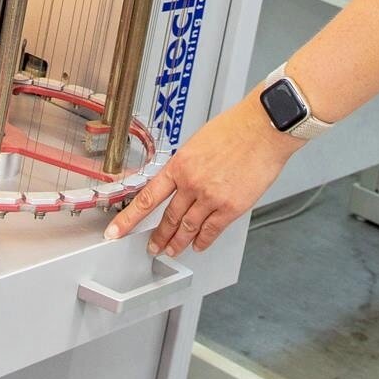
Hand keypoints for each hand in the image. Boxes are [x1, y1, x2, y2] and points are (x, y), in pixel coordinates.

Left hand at [102, 96, 303, 256]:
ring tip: (172, 250)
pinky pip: (212, 230)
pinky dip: (203, 240)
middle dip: (158, 237)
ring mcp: (211, 197)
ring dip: (178, 242)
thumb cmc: (236, 128)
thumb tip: (181, 180)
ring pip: (187, 228)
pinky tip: (198, 244)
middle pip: (168, 218)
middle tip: (152, 246)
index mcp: (179, 164)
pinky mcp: (231, 207)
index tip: (116, 231)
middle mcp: (191, 183)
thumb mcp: (199, 142)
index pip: (147, 198)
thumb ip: (187, 164)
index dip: (128, 220)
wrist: (262, 128)